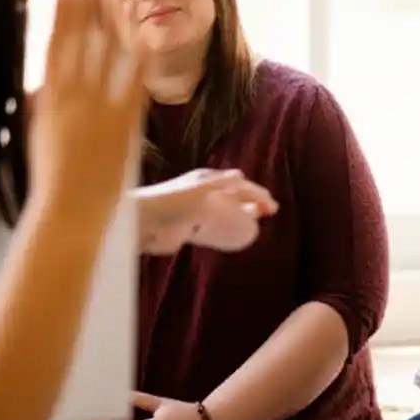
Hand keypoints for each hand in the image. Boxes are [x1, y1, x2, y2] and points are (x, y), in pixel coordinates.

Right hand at [29, 0, 144, 225]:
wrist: (71, 212)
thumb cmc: (54, 177)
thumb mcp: (40, 133)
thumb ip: (46, 105)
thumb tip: (46, 86)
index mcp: (49, 100)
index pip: (56, 45)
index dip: (63, 13)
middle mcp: (72, 99)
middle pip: (81, 42)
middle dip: (86, 6)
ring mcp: (99, 112)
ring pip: (108, 57)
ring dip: (114, 23)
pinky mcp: (124, 126)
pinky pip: (135, 85)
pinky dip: (140, 60)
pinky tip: (146, 37)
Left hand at [136, 168, 278, 254]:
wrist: (146, 222)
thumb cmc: (177, 201)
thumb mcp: (207, 191)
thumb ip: (225, 189)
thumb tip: (245, 184)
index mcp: (209, 180)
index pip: (240, 183)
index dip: (257, 193)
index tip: (272, 206)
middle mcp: (204, 193)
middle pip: (234, 197)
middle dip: (252, 204)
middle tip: (268, 214)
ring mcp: (196, 211)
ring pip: (225, 213)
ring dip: (240, 218)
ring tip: (255, 226)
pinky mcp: (188, 229)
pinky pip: (213, 230)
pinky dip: (225, 233)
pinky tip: (233, 239)